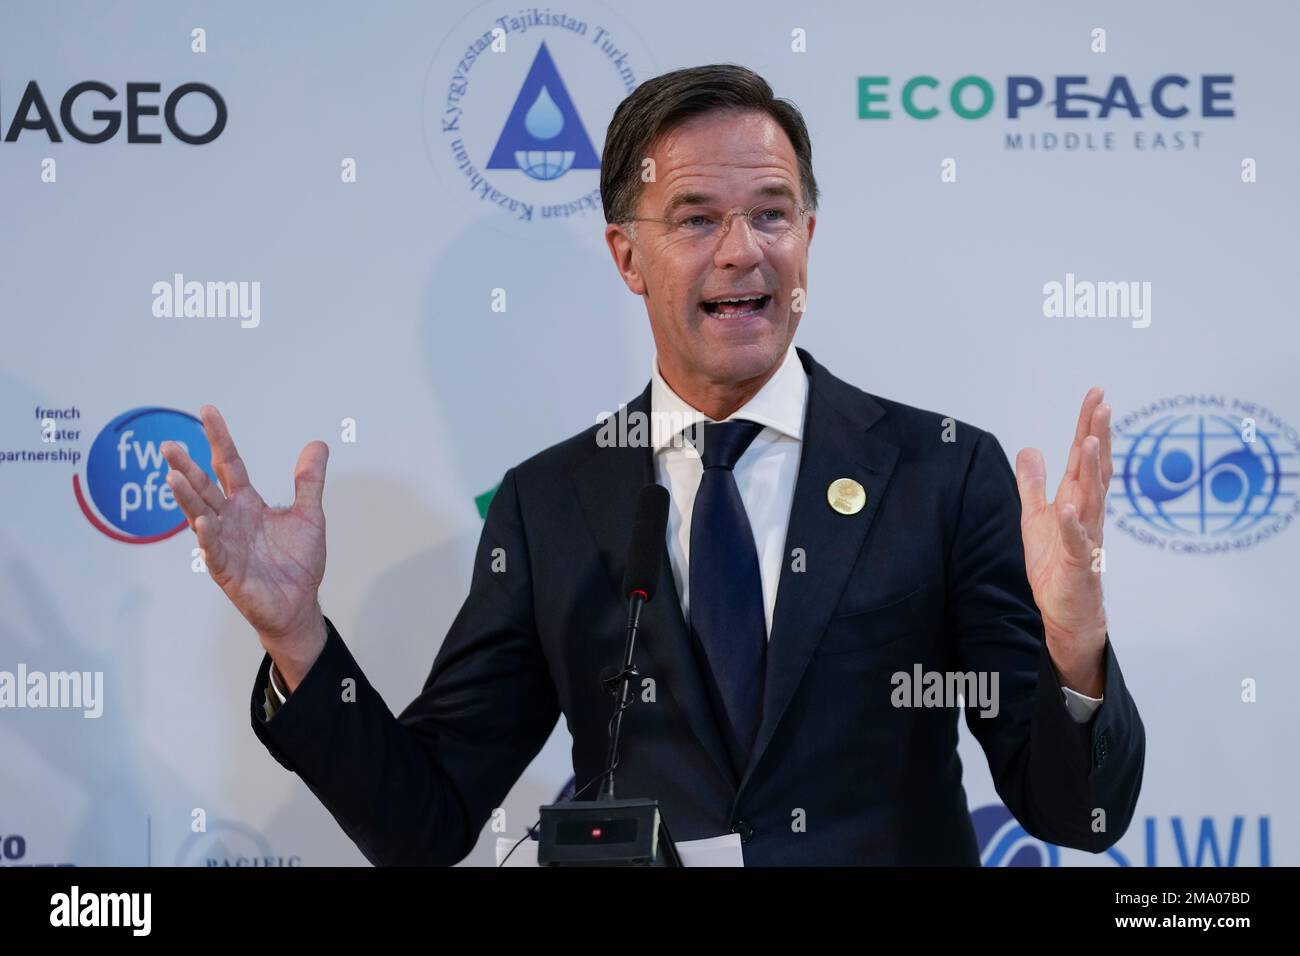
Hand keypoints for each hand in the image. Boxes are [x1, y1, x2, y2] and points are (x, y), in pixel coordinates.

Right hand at [162, 406, 328, 679]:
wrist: (299, 604)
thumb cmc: (298, 562)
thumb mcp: (309, 515)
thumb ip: (309, 481)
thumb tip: (318, 444)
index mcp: (246, 503)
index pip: (228, 464)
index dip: (219, 438)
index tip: (208, 410)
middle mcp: (230, 519)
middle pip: (205, 487)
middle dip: (187, 466)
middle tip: (168, 444)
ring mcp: (224, 543)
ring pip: (200, 514)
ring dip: (187, 496)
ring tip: (173, 475)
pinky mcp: (226, 569)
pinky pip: (213, 550)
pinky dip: (207, 535)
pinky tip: (200, 521)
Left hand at [1014, 387, 1110, 696]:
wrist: (1065, 610)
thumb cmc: (1056, 563)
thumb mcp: (1035, 517)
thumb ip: (1033, 485)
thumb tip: (1030, 449)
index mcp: (1077, 499)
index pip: (1084, 456)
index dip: (1089, 425)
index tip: (1097, 395)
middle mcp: (1087, 513)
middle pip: (1095, 468)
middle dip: (1099, 435)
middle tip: (1104, 403)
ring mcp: (1087, 537)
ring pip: (1093, 499)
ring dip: (1093, 470)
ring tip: (1091, 441)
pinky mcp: (1080, 563)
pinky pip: (1079, 542)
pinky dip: (1074, 525)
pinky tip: (1069, 507)